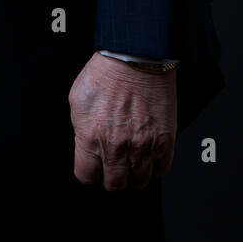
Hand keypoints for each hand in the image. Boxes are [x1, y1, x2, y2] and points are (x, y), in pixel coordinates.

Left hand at [68, 51, 176, 189]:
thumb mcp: (77, 101)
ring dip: (134, 175)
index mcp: (91, 138)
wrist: (136, 57)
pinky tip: (148, 156)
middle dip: (111, 177)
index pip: (86, 176)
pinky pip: (161, 169)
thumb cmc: (106, 73)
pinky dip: (154, 167)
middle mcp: (117, 147)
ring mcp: (143, 146)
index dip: (90, 172)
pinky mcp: (164, 141)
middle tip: (113, 166)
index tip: (93, 166)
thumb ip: (81, 129)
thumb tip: (85, 145)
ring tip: (132, 162)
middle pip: (114, 184)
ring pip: (139, 181)